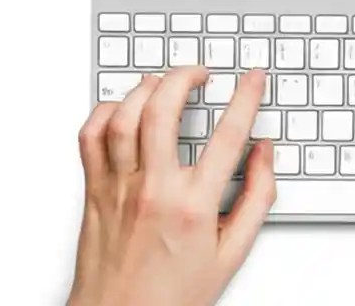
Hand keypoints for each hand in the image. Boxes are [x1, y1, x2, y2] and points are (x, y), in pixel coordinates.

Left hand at [69, 67, 275, 305]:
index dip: (246, 98)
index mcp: (193, 207)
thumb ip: (256, 199)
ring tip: (165, 82)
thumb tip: (264, 156)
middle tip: (202, 72)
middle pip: (164, 109)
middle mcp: (153, 190)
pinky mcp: (93, 191)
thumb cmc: (169, 297)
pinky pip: (90, 137)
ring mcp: (118, 187)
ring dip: (146, 88)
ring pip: (124, 115)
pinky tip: (122, 109)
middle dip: (186, 76)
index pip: (228, 135)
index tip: (253, 79)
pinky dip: (105, 113)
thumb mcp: (231, 254)